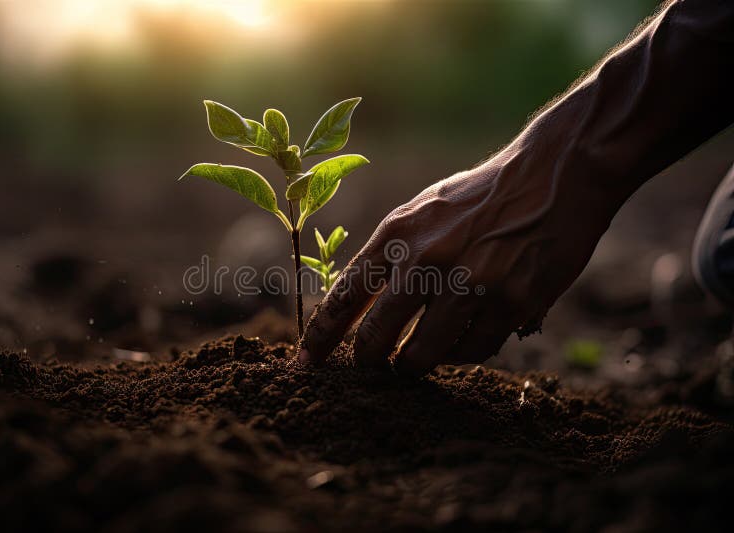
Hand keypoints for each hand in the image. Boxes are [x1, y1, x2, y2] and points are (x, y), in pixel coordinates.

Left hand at [299, 145, 620, 375]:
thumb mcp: (423, 213)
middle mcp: (426, 259)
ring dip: (415, 365)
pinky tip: (468, 336)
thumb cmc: (480, 198)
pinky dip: (464, 352)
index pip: (344, 296)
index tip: (306, 364)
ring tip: (417, 359)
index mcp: (397, 233)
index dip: (320, 337)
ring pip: (422, 355)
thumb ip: (392, 256)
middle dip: (368, 361)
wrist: (553, 175)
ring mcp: (469, 283)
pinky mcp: (510, 302)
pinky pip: (472, 351)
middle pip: (375, 338)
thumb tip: (360, 310)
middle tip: (373, 367)